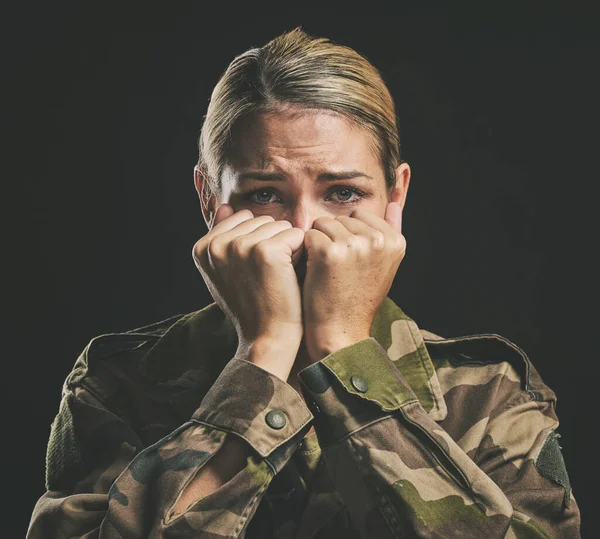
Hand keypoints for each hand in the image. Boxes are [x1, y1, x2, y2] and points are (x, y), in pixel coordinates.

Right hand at [192, 204, 305, 380]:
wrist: (267, 339)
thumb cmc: (252, 306)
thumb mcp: (227, 272)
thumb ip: (224, 237)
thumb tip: (223, 205)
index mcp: (203, 247)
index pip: (244, 219)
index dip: (258, 242)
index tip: (254, 272)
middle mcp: (217, 244)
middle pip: (263, 220)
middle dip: (273, 243)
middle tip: (268, 277)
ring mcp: (239, 246)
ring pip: (280, 226)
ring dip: (288, 248)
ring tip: (278, 277)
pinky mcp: (265, 251)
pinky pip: (296, 235)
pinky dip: (300, 253)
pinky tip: (289, 276)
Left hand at [301, 202, 405, 361]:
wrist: (340, 331)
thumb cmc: (358, 298)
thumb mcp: (384, 264)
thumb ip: (391, 230)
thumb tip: (395, 201)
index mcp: (394, 241)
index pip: (360, 214)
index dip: (349, 235)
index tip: (352, 262)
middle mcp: (378, 240)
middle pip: (341, 217)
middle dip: (334, 238)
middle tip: (339, 270)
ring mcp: (354, 245)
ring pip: (323, 224)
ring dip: (319, 243)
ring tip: (328, 271)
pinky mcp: (328, 252)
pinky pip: (308, 235)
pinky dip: (306, 252)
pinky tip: (315, 272)